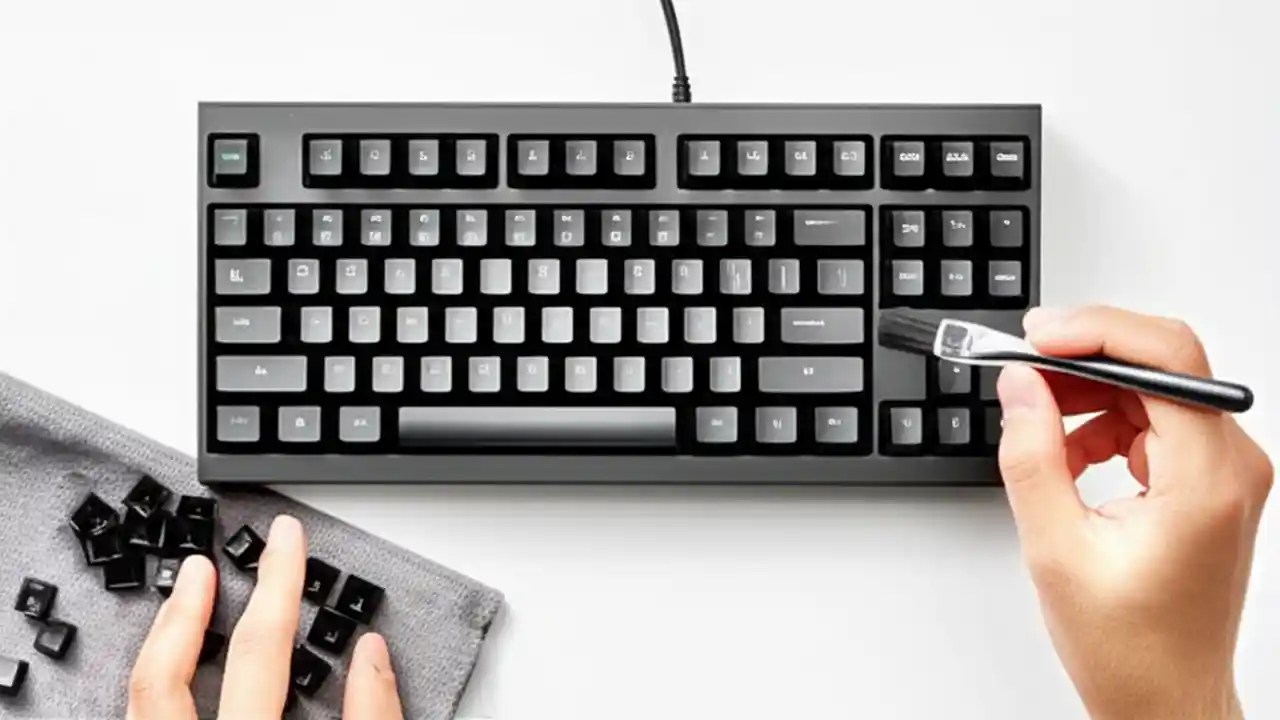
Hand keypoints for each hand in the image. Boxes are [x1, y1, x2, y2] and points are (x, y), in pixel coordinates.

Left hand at [126, 515, 404, 719]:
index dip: (284, 591)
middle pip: (195, 674)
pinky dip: (152, 686)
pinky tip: (169, 667)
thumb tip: (372, 656)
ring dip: (166, 638)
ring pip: (145, 699)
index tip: (291, 542)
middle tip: (231, 556)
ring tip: (187, 590)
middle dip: (214, 606)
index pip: (270, 656)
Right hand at [996, 306, 1272, 719]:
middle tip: (1023, 368)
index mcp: (1207, 480)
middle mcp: (1231, 467)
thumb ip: (1031, 454)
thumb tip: (1021, 386)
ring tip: (1039, 429)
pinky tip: (1070, 458)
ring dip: (1091, 395)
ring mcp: (1224, 473)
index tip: (1037, 337)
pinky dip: (1106, 424)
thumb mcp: (1056, 547)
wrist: (1165, 697)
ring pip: (1155, 389)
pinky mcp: (1207, 481)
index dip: (1096, 332)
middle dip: (1086, 357)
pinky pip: (1156, 422)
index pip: (1167, 360)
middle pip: (1163, 365)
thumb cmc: (1129, 646)